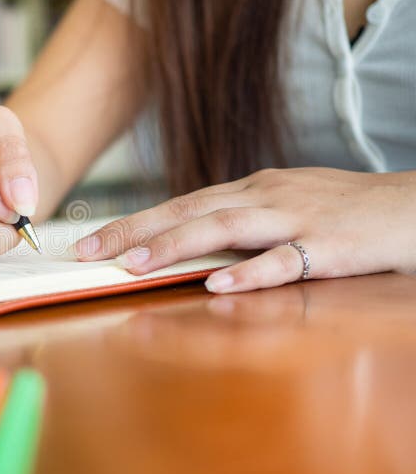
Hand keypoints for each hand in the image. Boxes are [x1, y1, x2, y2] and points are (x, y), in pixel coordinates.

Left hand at [73, 168, 415, 292]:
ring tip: (134, 265)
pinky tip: (218, 283)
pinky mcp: (330, 246)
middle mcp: (265, 197)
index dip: (133, 222)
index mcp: (250, 190)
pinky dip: (250, 271)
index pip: (180, 203)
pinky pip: (285, 260)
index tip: (91, 242)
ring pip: (225, 228)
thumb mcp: (282, 207)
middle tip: (88, 253)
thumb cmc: (343, 210)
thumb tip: (186, 244)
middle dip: (134, 232)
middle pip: (188, 210)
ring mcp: (296, 219)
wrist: (413, 207)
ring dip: (175, 246)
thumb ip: (238, 222)